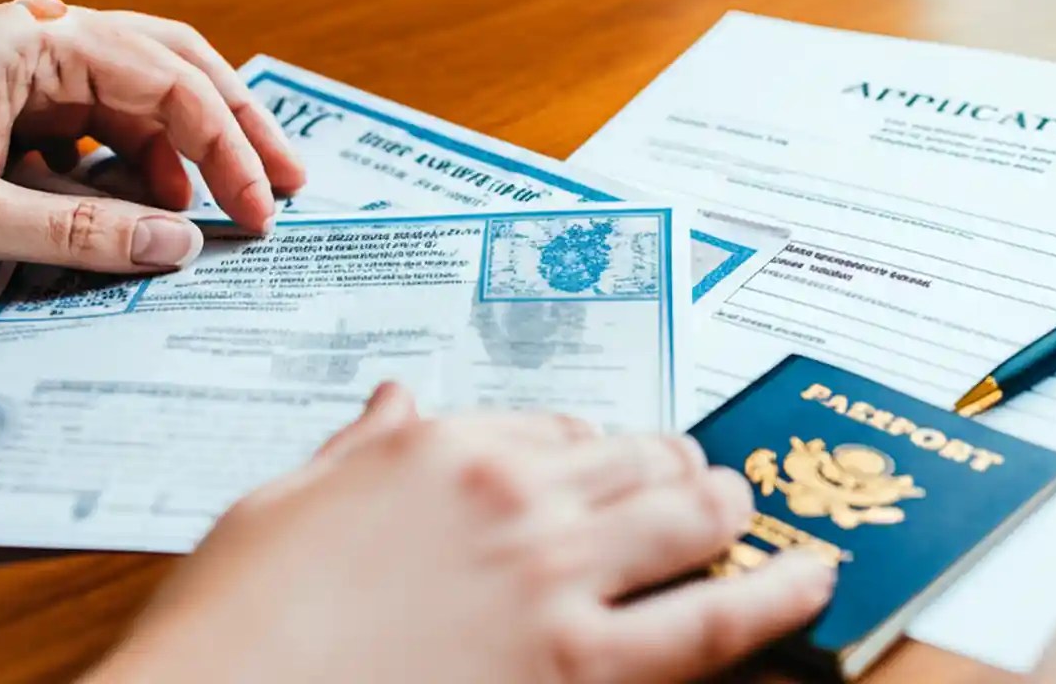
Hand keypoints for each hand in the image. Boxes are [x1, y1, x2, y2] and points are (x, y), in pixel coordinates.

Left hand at [0, 0, 303, 272]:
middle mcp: (40, 45)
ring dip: (182, 156)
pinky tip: (143, 206)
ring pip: (139, 100)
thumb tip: (179, 245)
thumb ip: (75, 231)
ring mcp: (28, 75)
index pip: (172, 82)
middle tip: (284, 182)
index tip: (260, 208)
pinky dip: (133, 169)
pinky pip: (99, 128)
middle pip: (173, 69)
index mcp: (34, 44)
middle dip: (234, 129)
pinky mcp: (15, 110)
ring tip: (210, 209)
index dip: (229, 148)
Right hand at [86, 385, 834, 682]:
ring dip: (727, 506)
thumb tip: (397, 397)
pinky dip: (777, 594)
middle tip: (697, 480)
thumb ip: (358, 447)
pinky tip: (817, 575)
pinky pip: (710, 620)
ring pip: (686, 514)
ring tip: (748, 508)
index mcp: (442, 448)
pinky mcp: (580, 664)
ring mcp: (555, 575)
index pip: (556, 426)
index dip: (592, 447)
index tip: (603, 464)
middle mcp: (513, 494)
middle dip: (674, 466)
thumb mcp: (283, 504)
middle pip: (637, 458)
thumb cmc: (238, 620)